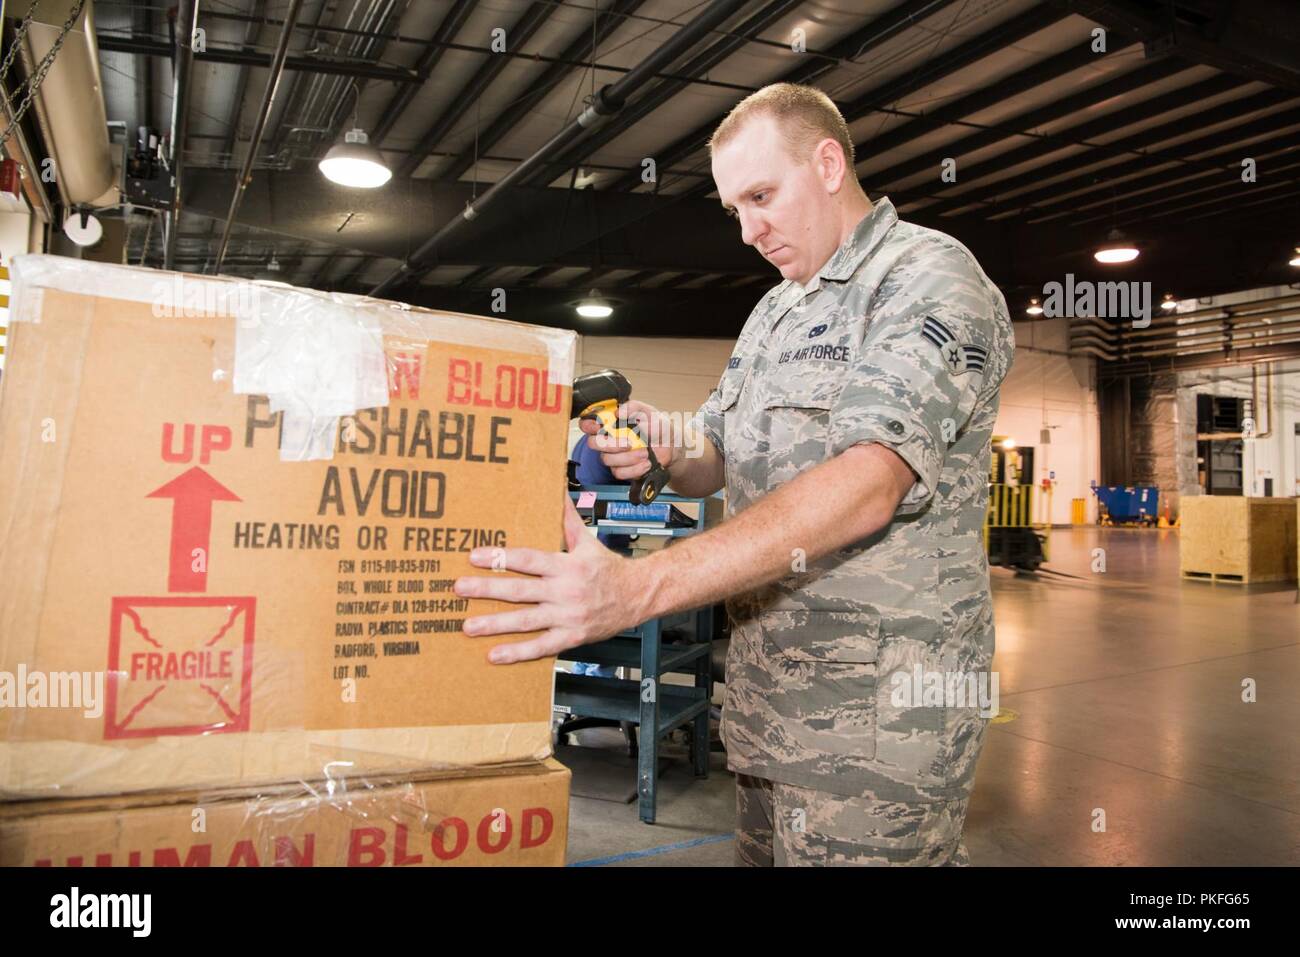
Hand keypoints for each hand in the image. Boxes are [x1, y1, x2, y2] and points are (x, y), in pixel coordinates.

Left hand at [454, 496, 649, 663]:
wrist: (638, 596)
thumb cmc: (609, 568)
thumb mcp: (587, 541)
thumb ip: (566, 519)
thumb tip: (555, 490)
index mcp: (567, 566)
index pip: (528, 560)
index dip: (501, 557)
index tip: (475, 556)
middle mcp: (565, 592)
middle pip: (520, 590)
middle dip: (487, 589)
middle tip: (459, 588)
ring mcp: (567, 617)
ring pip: (526, 621)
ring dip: (495, 624)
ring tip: (468, 626)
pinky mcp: (570, 638)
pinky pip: (541, 647)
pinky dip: (517, 653)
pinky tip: (494, 655)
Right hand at [581, 399, 678, 481]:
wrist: (672, 448)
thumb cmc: (659, 427)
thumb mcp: (650, 412)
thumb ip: (635, 408)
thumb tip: (620, 413)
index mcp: (612, 422)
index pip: (588, 422)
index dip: (588, 425)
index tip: (598, 426)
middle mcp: (609, 438)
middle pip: (593, 443)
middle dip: (611, 444)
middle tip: (629, 443)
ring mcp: (613, 455)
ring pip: (607, 459)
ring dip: (628, 457)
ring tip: (645, 453)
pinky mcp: (621, 469)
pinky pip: (619, 472)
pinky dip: (635, 469)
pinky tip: (646, 463)